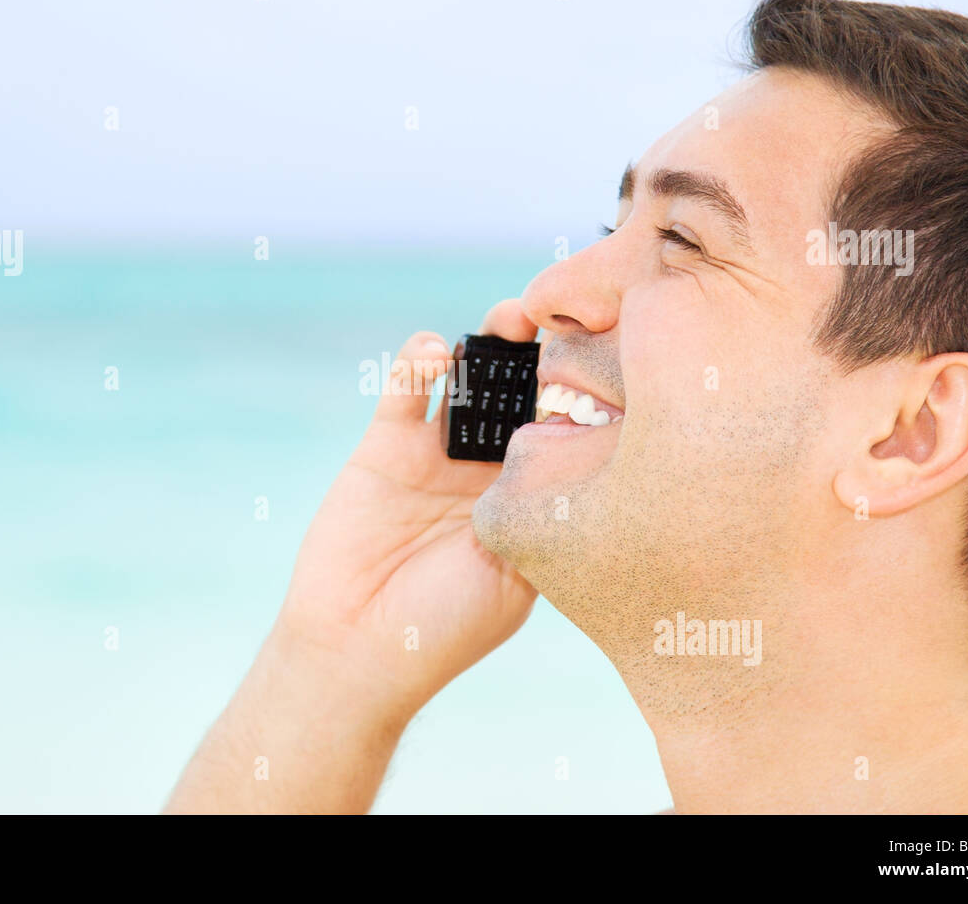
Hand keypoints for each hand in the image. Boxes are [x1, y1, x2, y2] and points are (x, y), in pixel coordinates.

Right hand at [165, 300, 538, 812]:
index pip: (562, 429)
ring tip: (511, 317)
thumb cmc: (447, 626)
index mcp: (525, 497)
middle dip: (541, 352)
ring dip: (489, 343)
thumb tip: (582, 447)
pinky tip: (435, 349)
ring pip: (467, 380)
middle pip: (519, 392)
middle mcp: (484, 469)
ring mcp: (434, 454)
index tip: (609, 351)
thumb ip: (539, 512)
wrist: (358, 650)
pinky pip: (405, 391)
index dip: (582, 390)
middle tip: (563, 320)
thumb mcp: (518, 574)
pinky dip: (418, 362)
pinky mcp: (384, 447)